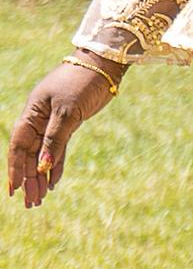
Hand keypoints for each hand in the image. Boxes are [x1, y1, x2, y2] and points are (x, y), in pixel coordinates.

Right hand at [9, 57, 116, 206]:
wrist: (102, 65)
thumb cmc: (80, 82)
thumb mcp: (67, 111)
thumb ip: (54, 139)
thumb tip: (43, 167)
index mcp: (31, 115)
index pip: (18, 148)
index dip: (15, 169)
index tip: (13, 190)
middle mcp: (38, 121)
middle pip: (30, 155)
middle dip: (29, 180)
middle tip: (31, 203)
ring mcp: (53, 123)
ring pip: (43, 155)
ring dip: (41, 176)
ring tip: (40, 199)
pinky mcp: (69, 125)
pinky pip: (58, 150)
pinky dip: (56, 166)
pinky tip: (54, 182)